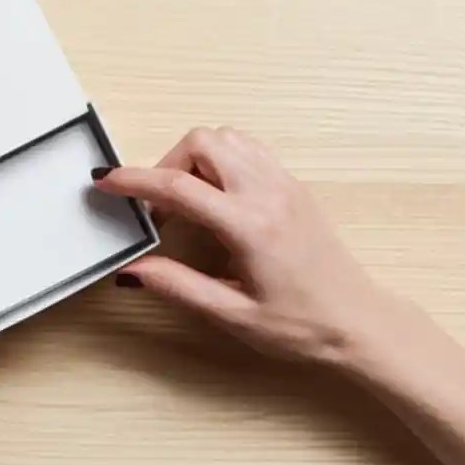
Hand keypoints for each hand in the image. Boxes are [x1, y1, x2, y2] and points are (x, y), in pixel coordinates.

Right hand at [94, 126, 422, 367]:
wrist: (359, 324)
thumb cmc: (301, 327)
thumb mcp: (233, 316)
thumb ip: (178, 286)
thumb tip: (132, 270)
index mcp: (249, 226)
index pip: (179, 187)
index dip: (134, 181)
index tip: (105, 183)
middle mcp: (268, 193)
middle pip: (202, 142)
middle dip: (166, 163)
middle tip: (156, 206)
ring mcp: (284, 183)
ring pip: (226, 138)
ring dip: (195, 158)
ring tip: (185, 202)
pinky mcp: (293, 186)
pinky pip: (247, 149)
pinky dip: (220, 159)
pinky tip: (215, 197)